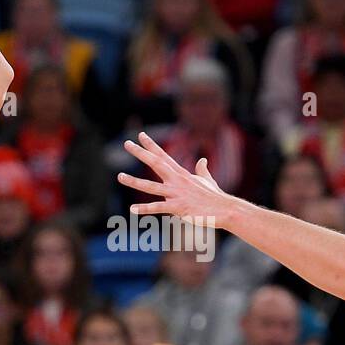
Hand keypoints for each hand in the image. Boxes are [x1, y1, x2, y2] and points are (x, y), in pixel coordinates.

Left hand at [119, 131, 236, 225]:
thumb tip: (203, 159)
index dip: (151, 146)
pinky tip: (132, 210)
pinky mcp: (178, 207)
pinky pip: (158, 208)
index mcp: (181, 174)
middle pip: (155, 163)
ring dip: (134, 181)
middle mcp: (177, 180)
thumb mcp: (207, 180)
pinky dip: (144, 209)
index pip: (163, 156)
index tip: (140, 135)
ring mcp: (176, 193)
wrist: (225, 210)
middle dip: (140, 153)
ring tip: (120, 176)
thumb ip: (202, 169)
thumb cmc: (215, 196)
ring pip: (151, 186)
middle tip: (126, 143)